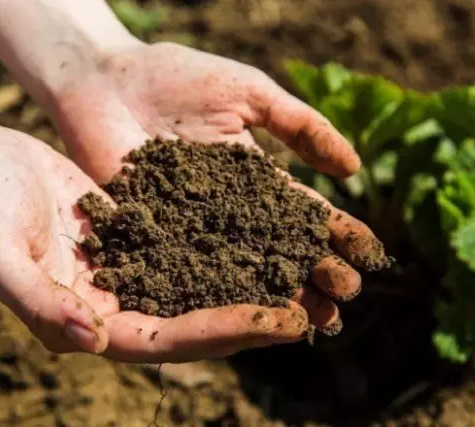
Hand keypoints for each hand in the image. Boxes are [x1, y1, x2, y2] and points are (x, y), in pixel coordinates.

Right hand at [0, 128, 310, 361]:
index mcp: (90, 323)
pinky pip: (198, 250)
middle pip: (199, 324)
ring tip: (313, 280)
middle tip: (319, 308)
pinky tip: (274, 239)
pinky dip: (236, 249)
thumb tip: (92, 339)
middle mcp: (120, 307)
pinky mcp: (146, 240)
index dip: (226, 333)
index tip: (283, 321)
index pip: (167, 340)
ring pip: (206, 289)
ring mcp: (136, 274)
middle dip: (259, 319)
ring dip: (258, 287)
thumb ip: (37, 300)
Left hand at [52, 42, 387, 326]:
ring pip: (241, 270)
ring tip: (312, 320)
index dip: (336, 235)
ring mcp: (191, 229)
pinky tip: (244, 316)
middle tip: (345, 301)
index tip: (368, 257)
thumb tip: (355, 169)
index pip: (303, 213)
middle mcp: (227, 213)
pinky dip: (218, 295)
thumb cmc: (177, 77)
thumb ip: (300, 126)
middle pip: (277, 251)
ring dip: (276, 295)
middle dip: (314, 275)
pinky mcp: (152, 239)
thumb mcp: (249, 94)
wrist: (106, 78)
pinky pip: (188, 272)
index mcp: (254, 179)